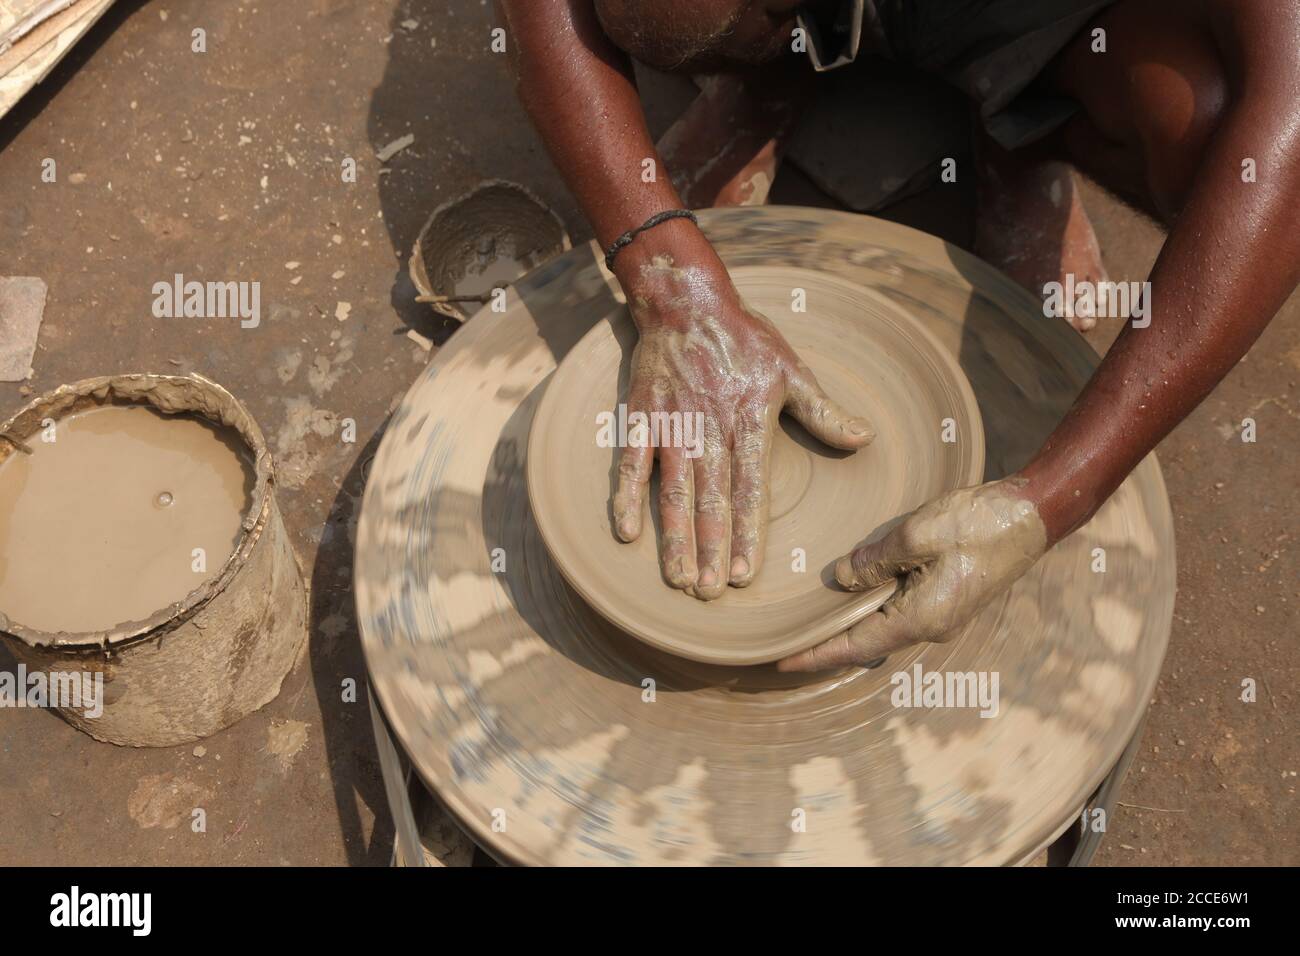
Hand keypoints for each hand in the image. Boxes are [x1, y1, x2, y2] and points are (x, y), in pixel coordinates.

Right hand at [612, 256, 873, 598]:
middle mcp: (708, 429)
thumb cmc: (745, 339)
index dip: (746, 533)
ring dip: (673, 538)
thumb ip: (824, 412)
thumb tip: (865, 439)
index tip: (746, 574)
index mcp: (748, 421)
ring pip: (672, 491)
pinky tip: (627, 534)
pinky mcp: (642, 418)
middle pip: (709, 500)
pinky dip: (627, 498)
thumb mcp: (792, 370)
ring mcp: (671, 426)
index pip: (749, 489)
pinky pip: (630, 464)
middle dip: (709, 550)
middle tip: (709, 593)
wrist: (686, 302)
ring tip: (677, 579)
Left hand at [778, 478, 1048, 669]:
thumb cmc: (979, 524)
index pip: (855, 647)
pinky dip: (869, 604)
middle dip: (826, 643)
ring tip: (808, 618)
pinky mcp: (947, 595)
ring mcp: (941, 612)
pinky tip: (849, 590)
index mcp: (921, 619)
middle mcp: (930, 625)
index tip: (780, 663)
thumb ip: (874, 561)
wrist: (1032, 515)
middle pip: (865, 641)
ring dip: (847, 621)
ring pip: (881, 622)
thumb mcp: (917, 535)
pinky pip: (898, 606)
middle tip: (784, 641)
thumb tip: (841, 579)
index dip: (815, 656)